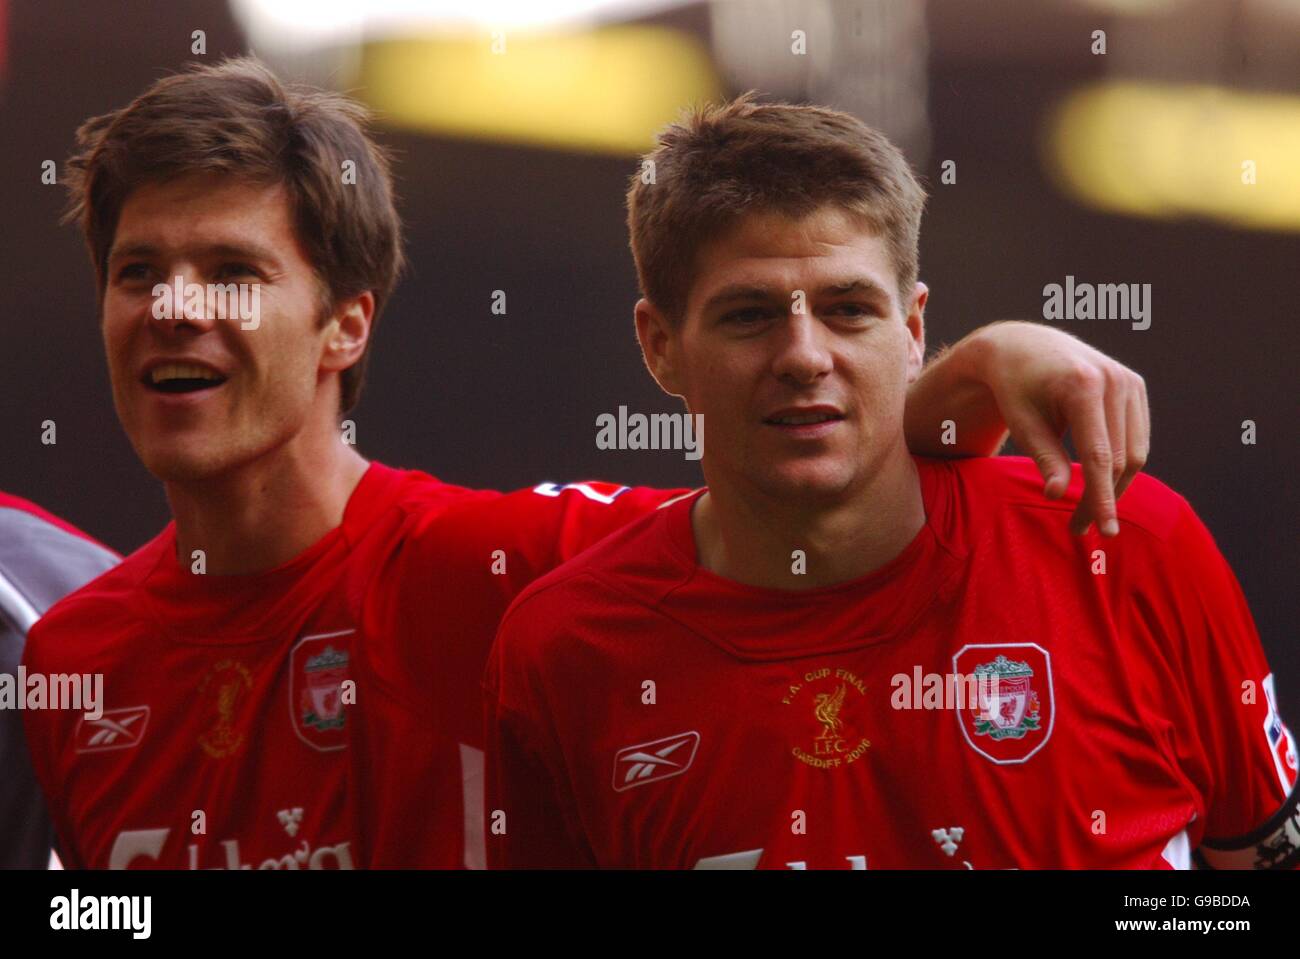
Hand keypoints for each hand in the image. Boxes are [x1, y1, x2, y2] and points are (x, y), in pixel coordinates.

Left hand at [974, 321, 1148, 535]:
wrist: (1023, 346)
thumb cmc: (1015, 388)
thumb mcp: (1022, 424)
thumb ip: (1044, 459)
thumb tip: (1057, 496)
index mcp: (1083, 386)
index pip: (1099, 455)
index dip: (1102, 497)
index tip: (1104, 530)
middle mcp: (1114, 380)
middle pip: (1119, 458)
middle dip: (1102, 498)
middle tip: (1080, 529)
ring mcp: (1129, 380)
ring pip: (1134, 452)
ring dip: (1115, 486)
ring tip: (1087, 511)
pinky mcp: (1134, 385)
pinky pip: (1136, 437)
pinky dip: (1121, 463)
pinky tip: (1099, 481)